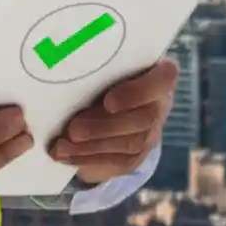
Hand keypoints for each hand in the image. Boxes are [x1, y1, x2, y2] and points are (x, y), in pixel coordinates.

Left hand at [50, 58, 177, 185]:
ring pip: (130, 144)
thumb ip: (92, 67)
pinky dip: (88, 158)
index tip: (108, 102)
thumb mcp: (98, 65)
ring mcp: (152, 131)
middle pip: (143, 118)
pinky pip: (117, 161)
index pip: (165, 77)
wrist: (104, 103)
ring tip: (61, 146)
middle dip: (104, 127)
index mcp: (157, 73)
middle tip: (72, 130)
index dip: (138, 92)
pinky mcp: (137, 155)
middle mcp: (160, 103)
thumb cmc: (98, 72)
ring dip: (92, 147)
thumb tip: (60, 64)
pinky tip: (65, 156)